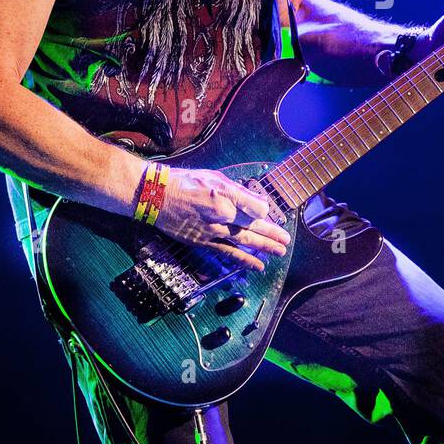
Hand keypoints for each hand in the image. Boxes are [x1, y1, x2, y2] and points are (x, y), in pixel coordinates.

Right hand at [145, 168, 290, 271]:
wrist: (157, 196)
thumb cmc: (185, 182)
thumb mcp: (214, 177)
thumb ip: (237, 190)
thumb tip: (256, 200)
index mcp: (224, 194)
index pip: (256, 207)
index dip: (264, 210)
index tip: (267, 212)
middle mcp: (221, 214)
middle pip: (253, 225)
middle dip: (272, 233)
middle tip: (286, 240)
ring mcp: (212, 230)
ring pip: (244, 240)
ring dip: (264, 247)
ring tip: (280, 251)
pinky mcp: (203, 241)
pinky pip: (228, 253)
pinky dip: (244, 260)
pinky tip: (258, 266)